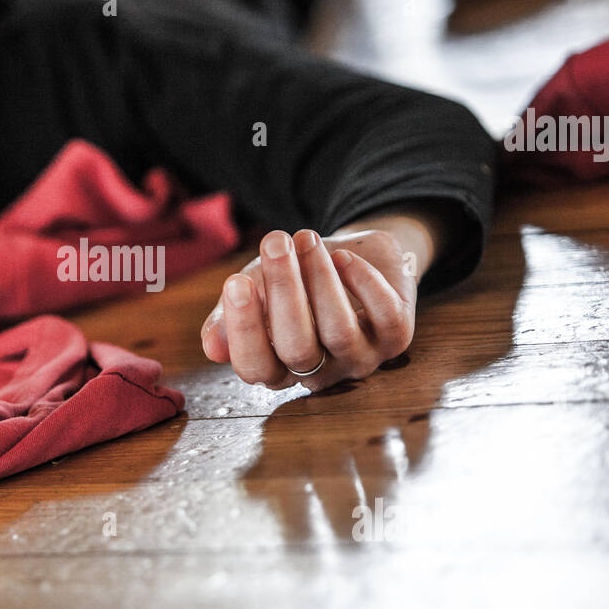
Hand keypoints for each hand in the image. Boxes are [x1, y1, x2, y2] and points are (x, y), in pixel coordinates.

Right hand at [200, 228, 418, 391]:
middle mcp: (319, 371)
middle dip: (283, 291)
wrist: (352, 257)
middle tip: (274, 241)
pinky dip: (363, 282)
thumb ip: (229, 316)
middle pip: (297, 348)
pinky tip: (344, 257)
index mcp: (278, 366)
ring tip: (306, 237)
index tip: (236, 281)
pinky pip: (385, 316)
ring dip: (320, 278)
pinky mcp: (396, 337)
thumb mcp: (257, 290)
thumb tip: (213, 346)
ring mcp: (359, 357)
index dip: (244, 329)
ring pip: (338, 331)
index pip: (256, 367)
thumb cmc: (298, 280)